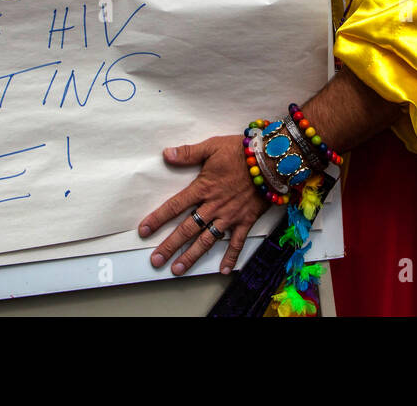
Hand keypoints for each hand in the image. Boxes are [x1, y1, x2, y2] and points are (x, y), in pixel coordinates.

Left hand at [139, 136, 268, 275]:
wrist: (271, 160)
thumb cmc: (241, 151)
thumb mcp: (212, 147)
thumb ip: (188, 153)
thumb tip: (166, 154)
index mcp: (202, 188)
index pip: (175, 206)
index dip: (158, 218)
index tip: (144, 230)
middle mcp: (213, 206)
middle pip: (187, 229)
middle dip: (170, 245)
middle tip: (156, 260)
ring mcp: (229, 216)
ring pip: (207, 240)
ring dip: (192, 256)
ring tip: (178, 269)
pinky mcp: (245, 221)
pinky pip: (237, 242)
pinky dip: (230, 257)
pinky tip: (223, 270)